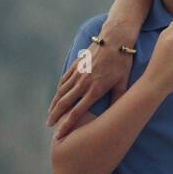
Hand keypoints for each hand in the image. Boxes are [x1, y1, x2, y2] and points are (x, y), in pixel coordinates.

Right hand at [47, 21, 137, 138]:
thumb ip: (119, 99)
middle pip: (64, 103)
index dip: (67, 125)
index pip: (77, 112)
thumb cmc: (122, 62)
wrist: (114, 39)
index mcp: (95, 90)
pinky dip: (58, 89)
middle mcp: (83, 83)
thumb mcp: (123, 82)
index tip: (59, 134)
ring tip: (50, 114)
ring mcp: (78, 73)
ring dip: (54, 104)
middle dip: (55, 116)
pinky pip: (64, 80)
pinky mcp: (76, 65)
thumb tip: (119, 115)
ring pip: (61, 92)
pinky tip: (57, 96)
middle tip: (49, 126)